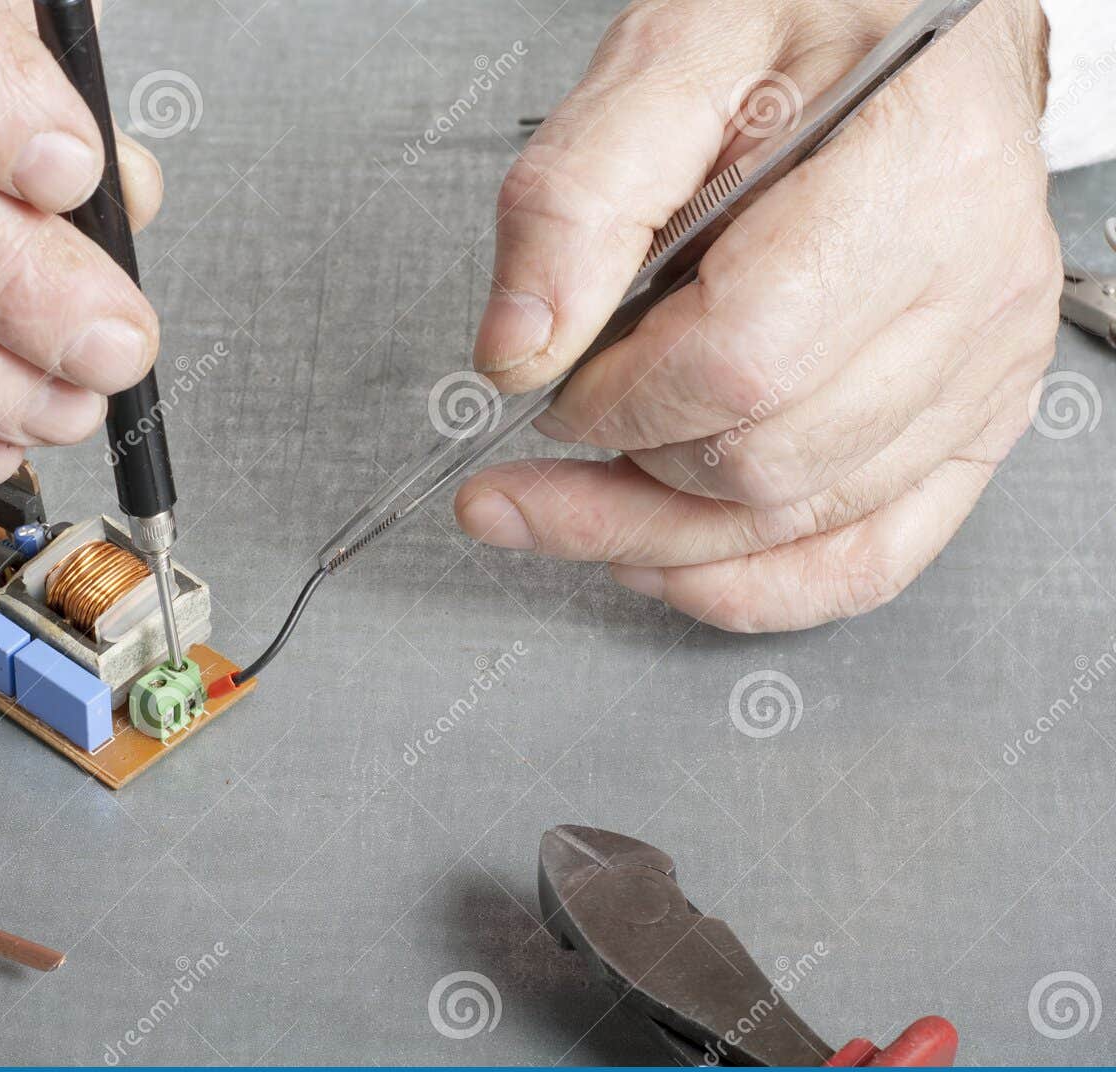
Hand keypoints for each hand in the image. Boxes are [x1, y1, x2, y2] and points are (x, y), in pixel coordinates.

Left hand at [455, 0, 1061, 631]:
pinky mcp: (969, 427)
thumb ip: (576, 199)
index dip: (619, 401)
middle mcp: (972, 282)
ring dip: (655, 543)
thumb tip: (517, 350)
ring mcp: (982, 368)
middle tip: (522, 477)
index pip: (743, 358)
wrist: (917, 36)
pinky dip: (751, 587)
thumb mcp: (670, 57)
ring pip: (799, 525)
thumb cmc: (813, 25)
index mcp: (911, 170)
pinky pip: (868, 560)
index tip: (553, 390)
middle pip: (766, 463)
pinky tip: (662, 564)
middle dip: (613, 488)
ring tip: (562, 516)